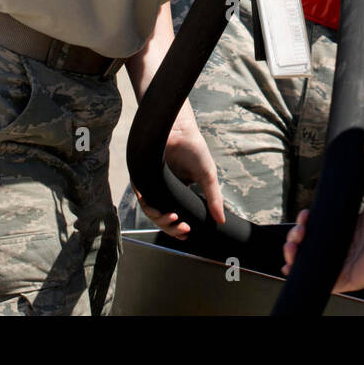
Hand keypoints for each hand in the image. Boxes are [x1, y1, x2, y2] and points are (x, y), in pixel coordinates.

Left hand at [136, 102, 225, 239]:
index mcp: (177, 192)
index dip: (179, 228)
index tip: (188, 233)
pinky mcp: (142, 178)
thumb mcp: (208, 176)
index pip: (175, 216)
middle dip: (172, 228)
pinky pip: (143, 199)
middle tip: (185, 229)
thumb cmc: (194, 149)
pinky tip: (166, 211)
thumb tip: (221, 221)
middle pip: (162, 218)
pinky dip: (152, 208)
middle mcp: (162, 191)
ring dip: (163, 221)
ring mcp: (151, 185)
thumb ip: (214, 198)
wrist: (181, 130)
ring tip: (177, 220)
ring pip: (152, 212)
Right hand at [281, 134, 363, 292]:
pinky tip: (291, 266)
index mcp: (354, 227)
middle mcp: (349, 245)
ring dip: (295, 254)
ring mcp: (346, 263)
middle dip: (297, 237)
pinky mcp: (346, 278)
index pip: (324, 226)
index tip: (304, 215)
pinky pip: (321, 281)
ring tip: (292, 244)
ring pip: (312, 261)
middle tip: (297, 230)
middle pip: (314, 244)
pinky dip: (304, 274)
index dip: (309, 222)